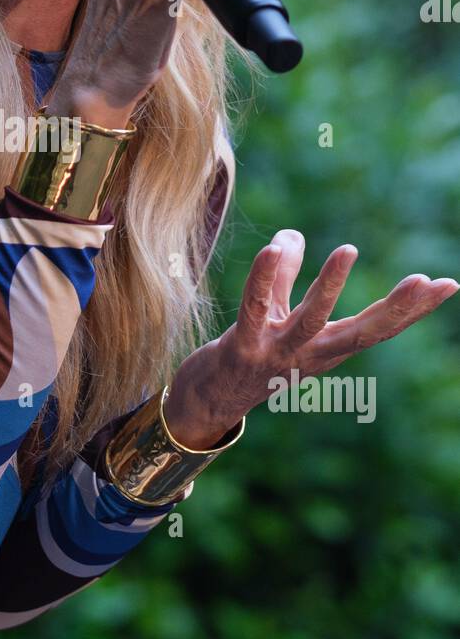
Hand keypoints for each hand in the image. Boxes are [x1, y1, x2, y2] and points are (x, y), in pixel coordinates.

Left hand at [163, 229, 459, 448]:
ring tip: (349, 249)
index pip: (379, 326)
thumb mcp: (273, 313)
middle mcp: (310, 354)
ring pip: (311, 320)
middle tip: (427, 281)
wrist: (204, 403)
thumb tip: (291, 236)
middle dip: (398, 308)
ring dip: (331, 286)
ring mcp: (277, 353)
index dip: (414, 308)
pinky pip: (255, 308)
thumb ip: (283, 275)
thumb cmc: (246, 354)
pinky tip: (273, 248)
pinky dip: (264, 277)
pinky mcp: (243, 348)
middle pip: (363, 332)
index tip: (449, 284)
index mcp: (327, 348)